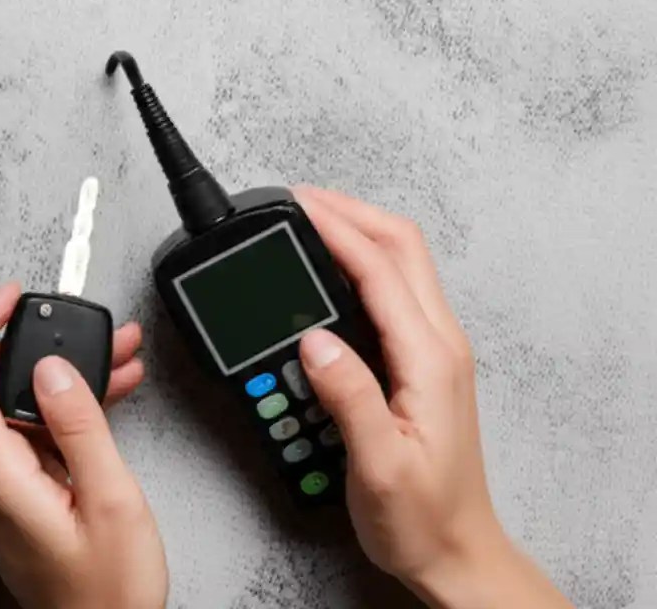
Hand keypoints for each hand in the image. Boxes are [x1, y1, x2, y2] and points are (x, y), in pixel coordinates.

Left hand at [0, 282, 167, 608]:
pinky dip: (63, 410)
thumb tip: (51, 367)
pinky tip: (107, 393)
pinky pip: (30, 436)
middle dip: (31, 345)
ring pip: (14, 409)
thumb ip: (79, 426)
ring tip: (115, 355)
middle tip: (77, 322)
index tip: (8, 298)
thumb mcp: (111, 499)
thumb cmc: (108, 592)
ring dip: (58, 377)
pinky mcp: (16, 497)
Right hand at [293, 186, 569, 608]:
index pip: (381, 269)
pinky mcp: (423, 362)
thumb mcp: (378, 464)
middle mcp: (440, 345)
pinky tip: (331, 272)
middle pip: (402, 246)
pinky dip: (363, 263)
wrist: (456, 551)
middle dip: (351, 211)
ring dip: (358, 231)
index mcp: (430, 359)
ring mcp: (436, 350)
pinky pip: (396, 291)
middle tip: (297, 200)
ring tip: (309, 223)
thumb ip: (349, 396)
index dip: (338, 228)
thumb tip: (313, 339)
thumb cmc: (420, 517)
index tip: (296, 206)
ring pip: (402, 263)